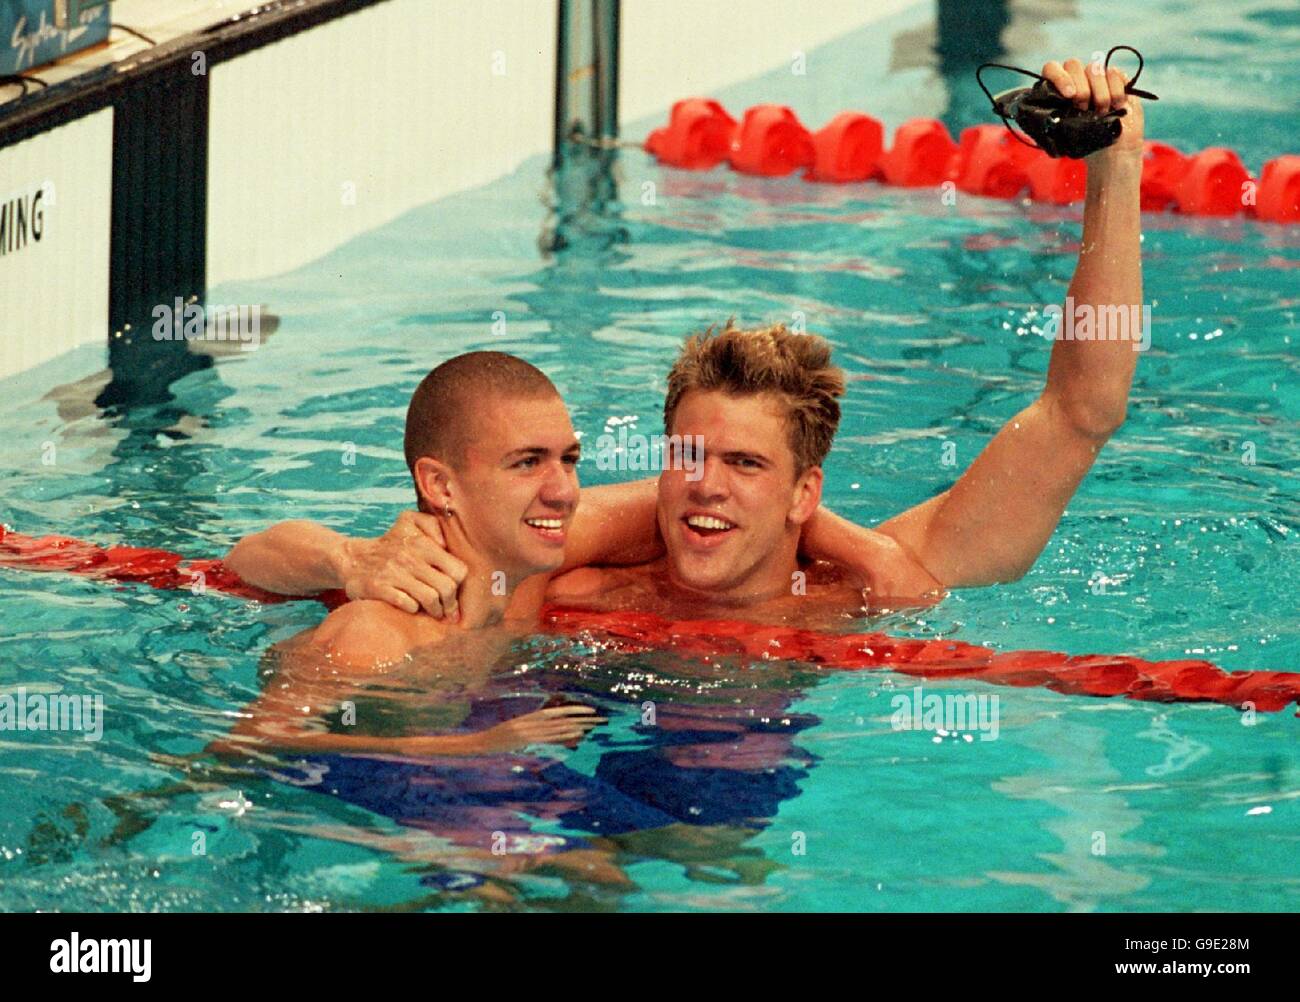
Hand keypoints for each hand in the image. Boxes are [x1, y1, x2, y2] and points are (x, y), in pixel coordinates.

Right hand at [336, 511, 466, 618]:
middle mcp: (408, 557)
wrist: (352, 559)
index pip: (457, 570)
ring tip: (434, 613)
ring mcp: (393, 573)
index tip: (455, 592)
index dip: (460, 585)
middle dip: (450, 604)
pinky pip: (408, 604)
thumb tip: (445, 544)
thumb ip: (433, 524)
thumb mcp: (410, 522)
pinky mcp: (378, 588)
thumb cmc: (391, 545)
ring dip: (435, 610)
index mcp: (421, 544)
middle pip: (446, 587)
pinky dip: (414, 609)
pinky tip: (413, 608)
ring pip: (430, 598)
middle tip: (448, 611)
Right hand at [474, 706, 605, 753]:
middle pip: (563, 718)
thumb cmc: (498, 737)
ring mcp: (530, 730)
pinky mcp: (526, 739)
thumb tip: (549, 733)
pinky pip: (549, 736)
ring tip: (594, 725)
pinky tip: (576, 733)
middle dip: (582, 718)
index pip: (558, 712)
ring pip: (559, 726)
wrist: (481, 742)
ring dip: (578, 725)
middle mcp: (533, 721)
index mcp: (531, 717)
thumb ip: (533, 730)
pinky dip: (563, 734)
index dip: (575, 710)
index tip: (591, 710)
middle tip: (601, 718)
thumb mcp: (517, 730)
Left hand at [1040, 55, 1144, 163]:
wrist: (1113, 150)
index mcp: (1058, 90)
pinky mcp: (1116, 78)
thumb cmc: (1085, 141)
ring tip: (1101, 112)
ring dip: (1099, 93)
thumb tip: (1043, 111)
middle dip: (1080, 88)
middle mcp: (1076, 79)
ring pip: (1094, 68)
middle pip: (1073, 64)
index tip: (1068, 95)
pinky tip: (1116, 106)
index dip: (1058, 77)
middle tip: (1083, 107)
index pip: (1051, 68)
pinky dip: (1115, 91)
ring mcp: (1096, 77)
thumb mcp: (1063, 133)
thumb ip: (1052, 118)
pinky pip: (1114, 73)